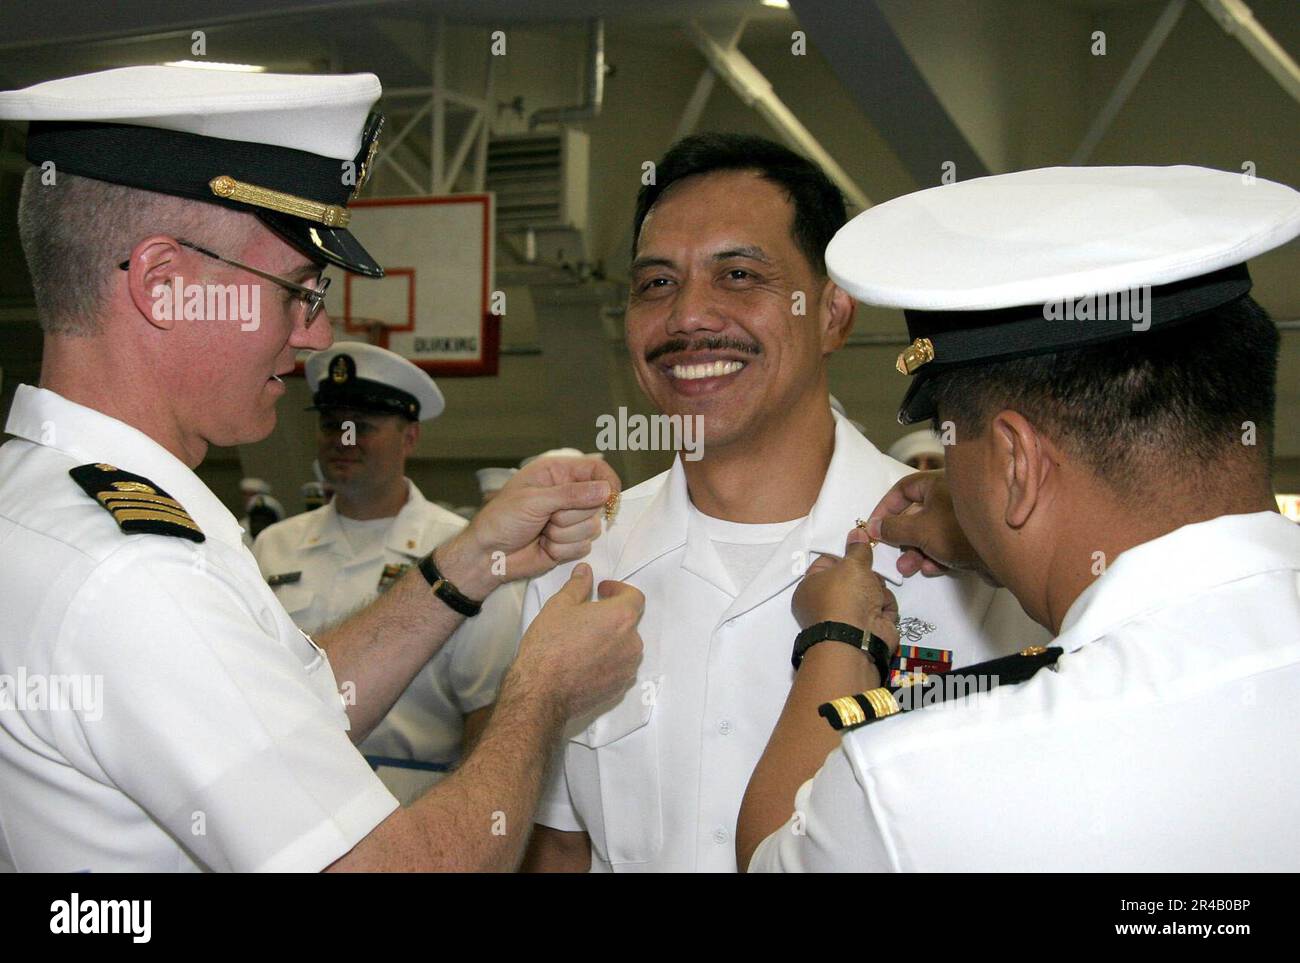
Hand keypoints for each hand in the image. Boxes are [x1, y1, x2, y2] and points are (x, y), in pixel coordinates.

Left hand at [443, 456, 619, 595]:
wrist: (488, 555)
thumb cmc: (501, 520)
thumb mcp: (533, 501)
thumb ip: (571, 494)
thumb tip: (605, 490)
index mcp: (557, 473)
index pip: (596, 469)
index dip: (608, 482)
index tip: (610, 499)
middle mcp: (567, 494)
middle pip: (598, 502)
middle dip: (573, 515)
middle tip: (548, 517)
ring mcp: (570, 520)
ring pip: (592, 528)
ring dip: (564, 534)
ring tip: (542, 532)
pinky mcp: (570, 543)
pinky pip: (584, 547)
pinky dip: (563, 549)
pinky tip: (545, 546)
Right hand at [512, 563, 643, 721]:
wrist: (542, 692)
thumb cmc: (549, 646)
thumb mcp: (559, 606)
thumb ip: (578, 585)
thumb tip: (585, 572)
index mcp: (621, 617)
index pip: (634, 597)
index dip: (618, 590)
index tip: (602, 591)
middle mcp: (632, 643)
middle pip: (629, 622)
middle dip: (612, 616)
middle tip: (587, 616)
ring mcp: (627, 668)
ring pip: (625, 646)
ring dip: (611, 639)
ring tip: (585, 641)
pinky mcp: (620, 688)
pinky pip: (620, 667)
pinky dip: (608, 660)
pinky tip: (586, 661)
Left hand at [793, 529, 899, 647]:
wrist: (858, 638)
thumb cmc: (845, 596)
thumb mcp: (851, 565)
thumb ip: (857, 549)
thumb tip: (857, 532)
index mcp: (809, 587)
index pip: (826, 563)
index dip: (844, 555)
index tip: (859, 548)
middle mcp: (825, 603)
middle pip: (852, 577)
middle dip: (866, 576)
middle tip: (868, 577)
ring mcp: (847, 617)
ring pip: (869, 591)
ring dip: (877, 591)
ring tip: (875, 596)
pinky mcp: (868, 627)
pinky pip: (880, 607)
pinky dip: (884, 607)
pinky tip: (881, 611)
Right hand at [864, 470, 992, 581]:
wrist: (1004, 554)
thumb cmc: (961, 531)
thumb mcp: (918, 530)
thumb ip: (892, 528)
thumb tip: (874, 527)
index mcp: (938, 483)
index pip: (903, 489)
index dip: (885, 507)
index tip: (874, 525)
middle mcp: (951, 496)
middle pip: (916, 514)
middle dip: (902, 538)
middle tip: (893, 553)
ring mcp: (963, 517)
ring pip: (930, 533)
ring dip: (917, 552)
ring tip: (909, 568)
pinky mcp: (973, 537)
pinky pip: (947, 544)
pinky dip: (936, 556)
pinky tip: (933, 569)